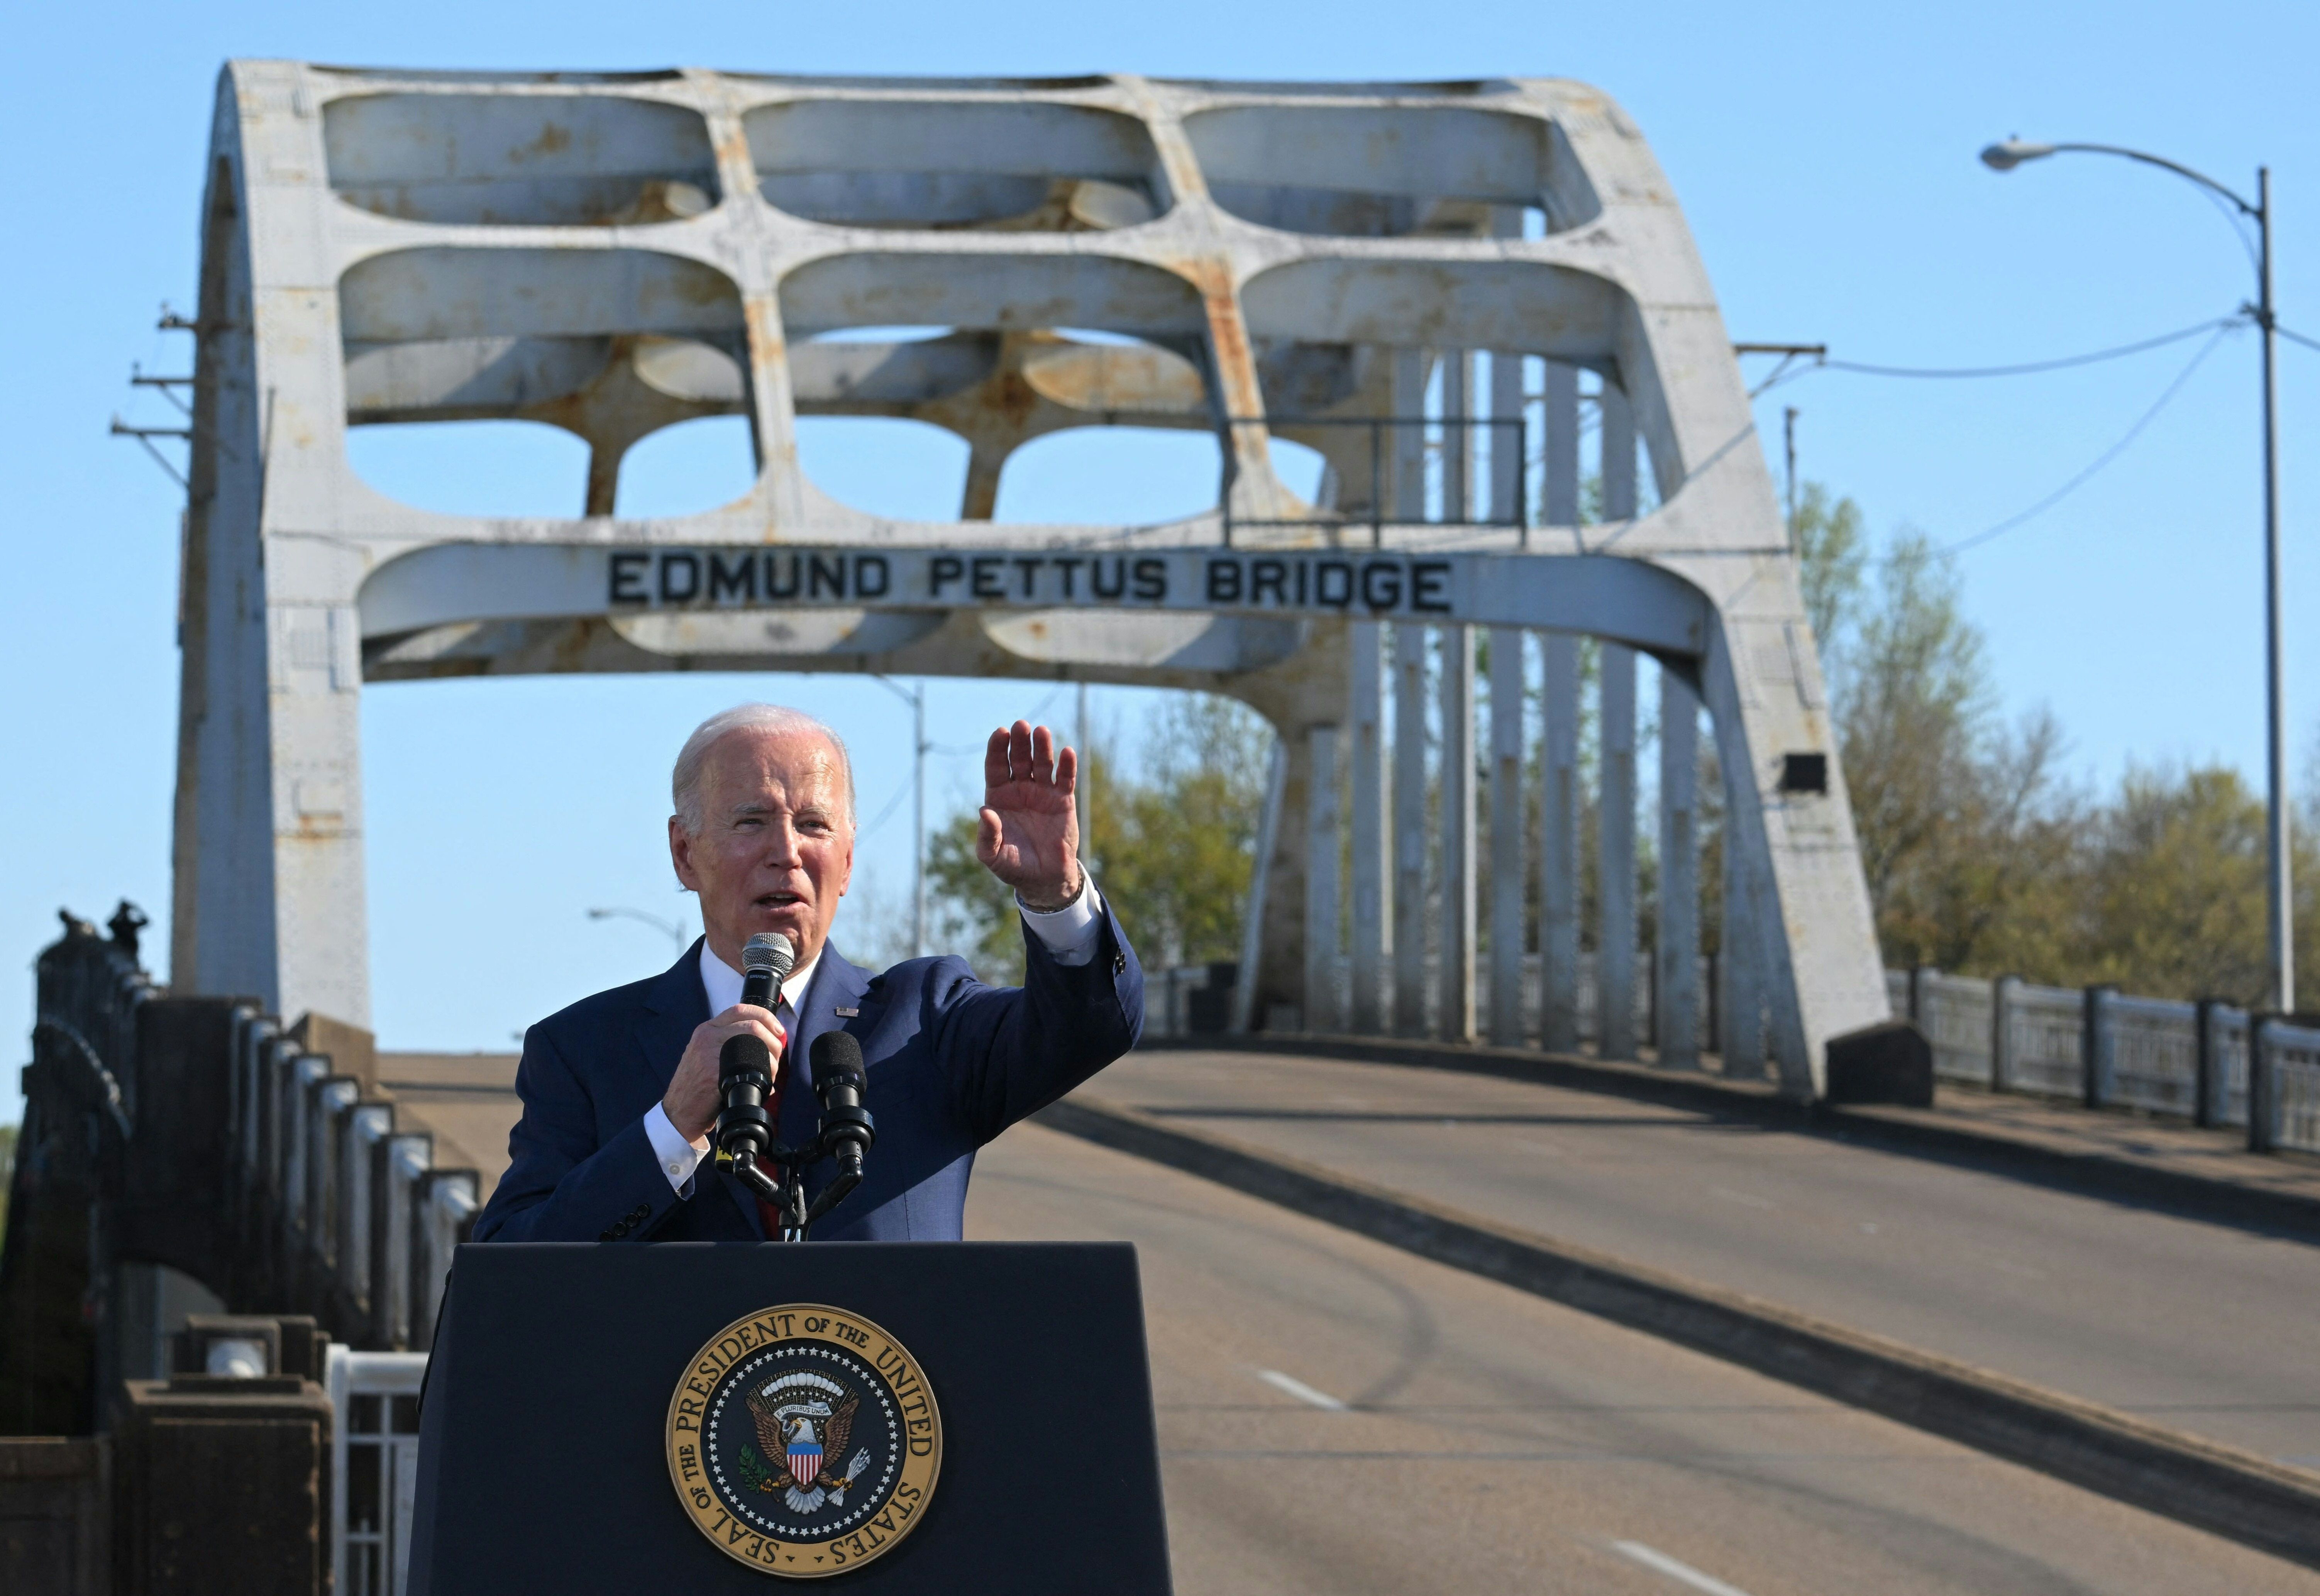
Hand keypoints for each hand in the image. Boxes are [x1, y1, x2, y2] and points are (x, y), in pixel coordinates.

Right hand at [661, 1004, 785, 1143]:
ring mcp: (709, 1053)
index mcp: (707, 1030)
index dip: (766, 1016)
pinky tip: (764, 1085)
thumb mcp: (706, 1054)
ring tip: (771, 1073)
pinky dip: (764, 1076)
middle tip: (777, 1057)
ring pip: (755, 1043)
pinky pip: (749, 1067)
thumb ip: (727, 1042)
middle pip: (753, 1025)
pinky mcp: (713, 1072)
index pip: (740, 1009)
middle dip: (774, 1041)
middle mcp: (707, 1036)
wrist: (679, 1112)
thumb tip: (765, 1041)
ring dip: (771, 1059)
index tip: (778, 1030)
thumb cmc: (697, 1085)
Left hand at [976, 720, 1082, 911]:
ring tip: (1042, 731)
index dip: (997, 749)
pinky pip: (1065, 779)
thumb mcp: (993, 856)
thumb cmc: (1013, 866)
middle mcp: (1020, 789)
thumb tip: (985, 811)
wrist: (1043, 879)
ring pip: (1042, 763)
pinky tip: (1067, 752)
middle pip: (1018, 759)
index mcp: (999, 797)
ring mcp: (1042, 792)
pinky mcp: (1063, 800)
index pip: (996, 766)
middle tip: (1021, 725)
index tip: (1000, 733)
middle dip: (1019, 742)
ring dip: (1042, 747)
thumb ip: (987, 835)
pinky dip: (1067, 765)